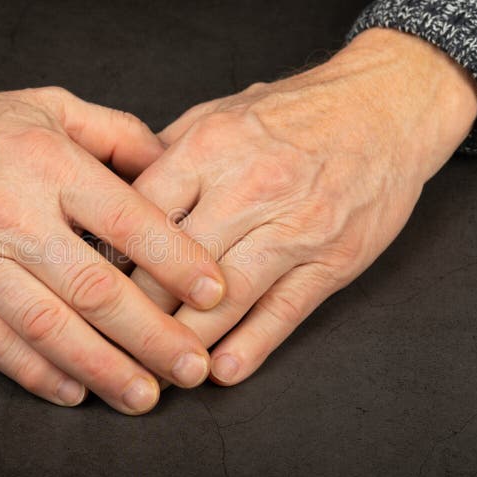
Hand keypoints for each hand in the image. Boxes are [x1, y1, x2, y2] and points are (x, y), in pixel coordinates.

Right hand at [0, 49, 225, 413]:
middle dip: (152, 336)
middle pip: (95, 289)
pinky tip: (75, 392)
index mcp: (49, 164)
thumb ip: (116, 133)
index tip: (216, 294)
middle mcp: (14, 216)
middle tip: (192, 369)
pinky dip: (38, 374)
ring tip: (144, 396)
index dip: (178, 261)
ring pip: (48, 328)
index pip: (129, 221)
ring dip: (102, 369)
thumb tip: (171, 165)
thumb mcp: (47, 106)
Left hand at [130, 28, 476, 385]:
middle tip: (113, 337)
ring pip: (226, 297)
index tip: (90, 286)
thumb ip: (167, 152)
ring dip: (187, 339)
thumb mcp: (220, 112)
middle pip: (174, 263)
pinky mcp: (331, 259)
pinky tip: (223, 370)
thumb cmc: (293, 112)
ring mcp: (294, 227)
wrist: (385, 106)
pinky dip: (252, 344)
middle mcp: (248, 188)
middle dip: (139, 308)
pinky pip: (284, 311)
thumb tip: (115, 190)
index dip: (110, 257)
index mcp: (209, 148)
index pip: (141, 215)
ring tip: (160, 365)